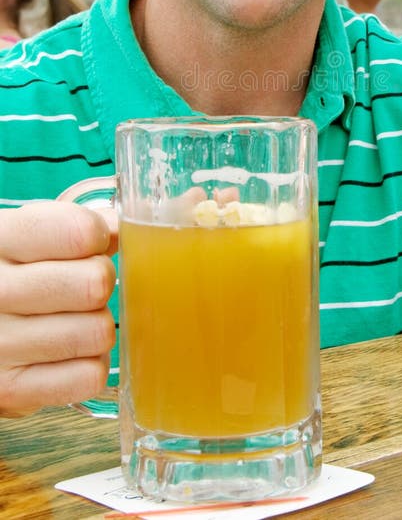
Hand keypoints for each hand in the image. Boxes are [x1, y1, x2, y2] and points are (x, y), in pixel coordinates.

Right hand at [0, 201, 117, 416]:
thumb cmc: (25, 270)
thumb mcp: (43, 233)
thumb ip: (98, 221)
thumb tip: (192, 203)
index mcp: (2, 238)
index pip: (78, 231)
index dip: (101, 237)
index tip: (94, 243)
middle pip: (95, 283)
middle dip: (104, 282)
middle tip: (91, 284)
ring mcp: (0, 343)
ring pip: (98, 332)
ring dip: (101, 326)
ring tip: (78, 318)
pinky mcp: (12, 389)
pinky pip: (89, 376)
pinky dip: (92, 365)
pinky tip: (72, 351)